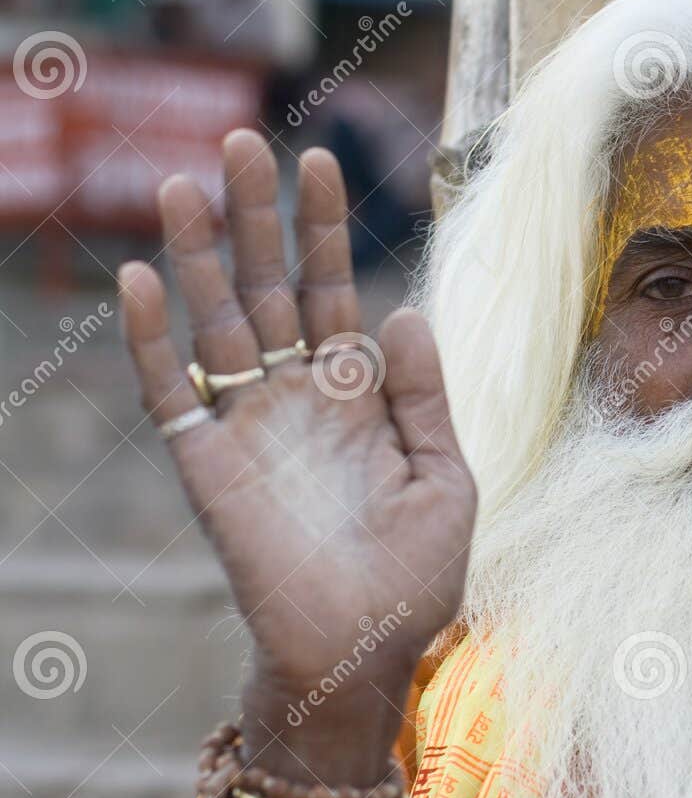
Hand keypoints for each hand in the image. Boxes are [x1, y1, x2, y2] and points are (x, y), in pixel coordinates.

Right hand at [119, 131, 475, 777]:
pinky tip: (140, 279)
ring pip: (219, 324)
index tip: (319, 160)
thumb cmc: (415, 580)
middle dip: (259, 218)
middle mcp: (300, 400)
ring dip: (199, 257)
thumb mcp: (446, 480)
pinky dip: (152, 340)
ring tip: (183, 184)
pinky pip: (173, 394)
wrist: (363, 655)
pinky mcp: (209, 467)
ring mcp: (251, 428)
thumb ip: (426, 398)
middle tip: (243, 141)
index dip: (327, 231)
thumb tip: (404, 310)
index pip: (337, 294)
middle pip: (273, 289)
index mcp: (360, 398)